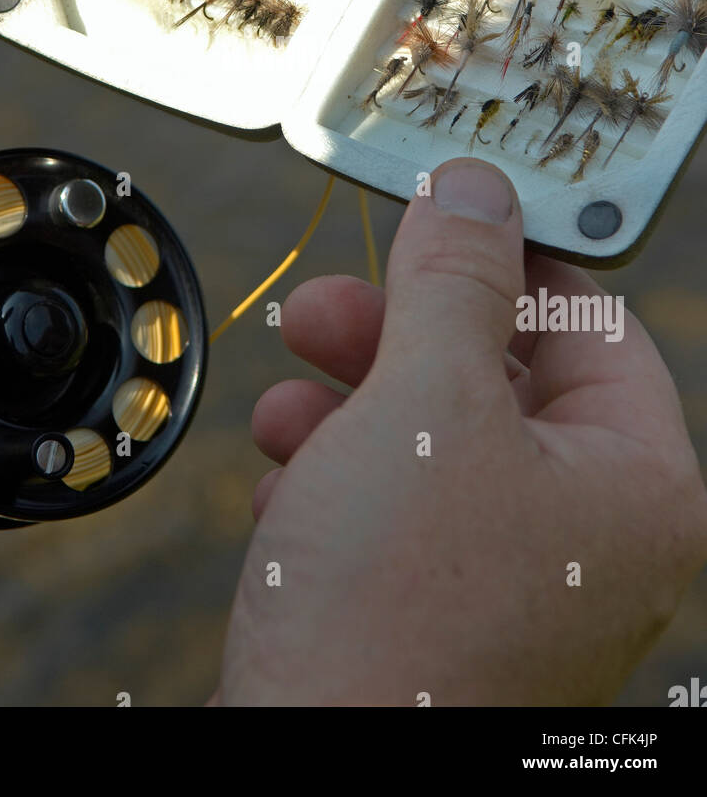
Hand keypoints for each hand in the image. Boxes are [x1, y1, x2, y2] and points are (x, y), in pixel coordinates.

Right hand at [219, 158, 706, 705]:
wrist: (305, 773)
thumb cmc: (391, 611)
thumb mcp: (425, 401)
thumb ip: (455, 279)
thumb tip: (474, 186)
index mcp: (637, 484)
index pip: (588, 321)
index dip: (502, 259)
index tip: (427, 216)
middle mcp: (594, 538)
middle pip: (499, 378)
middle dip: (396, 337)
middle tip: (324, 306)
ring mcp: (520, 583)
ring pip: (435, 441)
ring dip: (351, 407)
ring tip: (286, 409)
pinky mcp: (443, 615)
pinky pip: (402, 510)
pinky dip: (341, 482)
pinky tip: (290, 490)